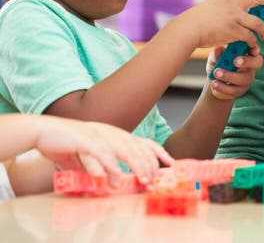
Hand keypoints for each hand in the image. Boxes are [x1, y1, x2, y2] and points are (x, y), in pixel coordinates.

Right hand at [34, 116, 173, 185]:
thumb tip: (110, 183)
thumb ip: (99, 168)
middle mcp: (111, 133)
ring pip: (124, 149)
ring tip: (144, 179)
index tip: (171, 164)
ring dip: (136, 165)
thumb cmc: (65, 143)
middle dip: (148, 165)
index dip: (158, 152)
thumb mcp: (86, 158)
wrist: (42, 131)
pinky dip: (110, 164)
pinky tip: (116, 174)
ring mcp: (99, 135)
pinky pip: (102, 152)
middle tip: (154, 181)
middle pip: (137, 147)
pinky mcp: (85, 139)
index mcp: (114, 135)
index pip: (143, 142)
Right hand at [175, 0, 263, 49]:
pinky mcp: (232, 31)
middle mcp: (233, 4)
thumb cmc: (200, 19)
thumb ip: (229, 6)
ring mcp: (234, 17)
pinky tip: (252, 44)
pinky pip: (249, 36)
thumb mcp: (216, 6)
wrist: (189, 28)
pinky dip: (253, 41)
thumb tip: (242, 8)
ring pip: (258, 24)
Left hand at [205, 45, 263, 99]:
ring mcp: (247, 79)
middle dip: (247, 61)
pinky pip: (234, 89)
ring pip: (243, 78)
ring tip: (216, 73)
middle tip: (235, 62)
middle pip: (257, 62)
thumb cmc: (218, 65)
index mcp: (246, 53)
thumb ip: (216, 54)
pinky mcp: (240, 90)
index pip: (255, 49)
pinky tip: (215, 83)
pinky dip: (223, 86)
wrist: (214, 83)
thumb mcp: (215, 58)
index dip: (255, 49)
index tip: (252, 50)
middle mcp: (250, 66)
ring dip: (229, 75)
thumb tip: (218, 49)